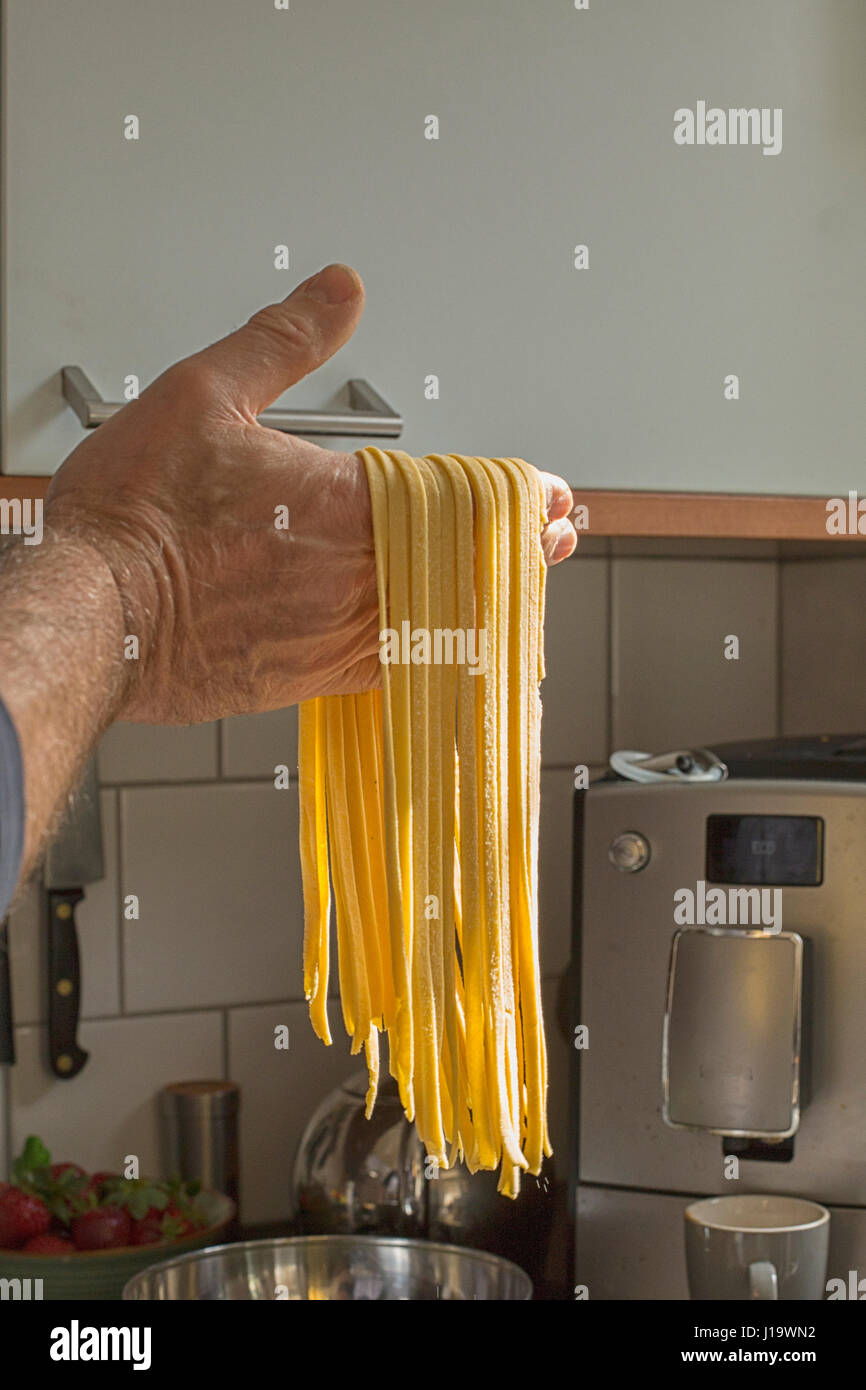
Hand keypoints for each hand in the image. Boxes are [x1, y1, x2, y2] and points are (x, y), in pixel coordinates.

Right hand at [45, 264, 576, 723]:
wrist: (93, 616)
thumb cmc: (138, 518)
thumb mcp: (204, 393)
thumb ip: (284, 340)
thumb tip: (340, 290)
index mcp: (344, 506)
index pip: (462, 500)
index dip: (518, 496)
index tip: (551, 494)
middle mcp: (352, 578)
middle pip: (465, 564)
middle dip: (521, 548)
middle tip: (559, 539)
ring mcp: (335, 635)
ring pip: (439, 621)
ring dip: (488, 599)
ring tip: (521, 586)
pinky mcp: (307, 677)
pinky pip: (393, 667)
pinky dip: (429, 651)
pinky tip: (443, 646)